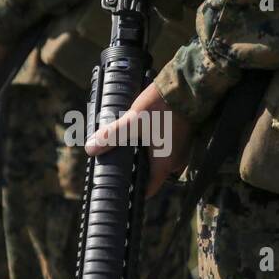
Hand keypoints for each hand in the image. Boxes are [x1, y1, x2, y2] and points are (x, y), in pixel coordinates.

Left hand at [85, 82, 190, 197]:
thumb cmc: (163, 106)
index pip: (148, 190)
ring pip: (156, 159)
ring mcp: (180, 150)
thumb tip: (91, 149)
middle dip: (133, 169)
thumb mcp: (133, 121)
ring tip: (124, 146)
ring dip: (142, 155)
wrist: (188, 86)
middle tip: (115, 163)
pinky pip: (163, 148)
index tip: (119, 189)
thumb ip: (112, 136)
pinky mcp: (180, 137)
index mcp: (165, 164)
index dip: (133, 192)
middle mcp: (175, 161)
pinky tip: (138, 134)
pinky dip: (150, 144)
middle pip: (150, 173)